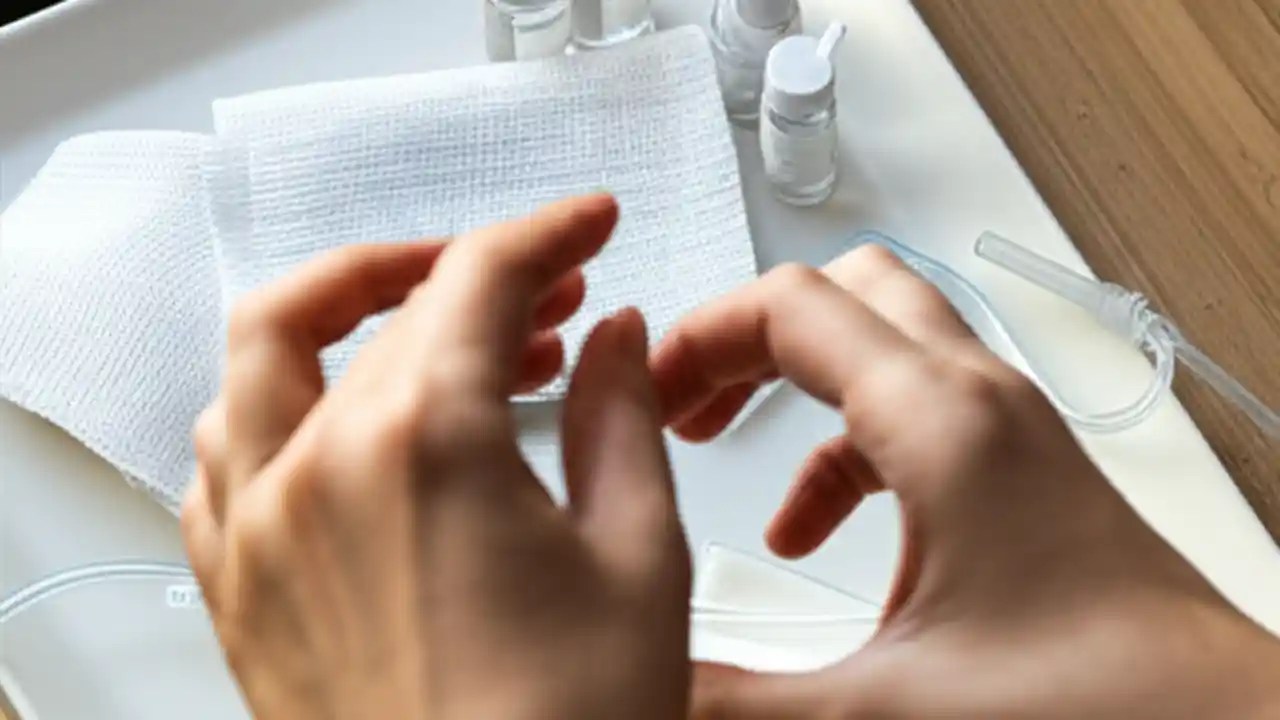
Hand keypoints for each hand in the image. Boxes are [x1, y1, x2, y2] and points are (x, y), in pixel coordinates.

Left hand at [182, 195, 691, 719]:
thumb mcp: (640, 557)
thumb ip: (623, 418)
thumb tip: (616, 338)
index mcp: (422, 446)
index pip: (480, 277)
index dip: (546, 234)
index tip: (585, 226)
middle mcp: (316, 471)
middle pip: (393, 312)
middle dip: (486, 282)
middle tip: (558, 302)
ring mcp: (258, 531)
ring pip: (270, 356)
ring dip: (354, 313)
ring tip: (435, 331)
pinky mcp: (238, 592)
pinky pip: (221, 457)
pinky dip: (274, 406)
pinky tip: (335, 425)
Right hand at [651, 247, 1279, 718]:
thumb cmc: (1097, 703)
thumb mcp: (880, 711)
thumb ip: (739, 702)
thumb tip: (648, 689)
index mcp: (940, 422)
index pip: (790, 308)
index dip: (698, 336)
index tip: (644, 389)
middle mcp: (979, 402)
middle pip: (841, 294)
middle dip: (745, 335)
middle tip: (685, 394)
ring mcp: (1008, 432)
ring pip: (879, 346)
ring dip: (793, 383)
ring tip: (723, 442)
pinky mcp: (1023, 474)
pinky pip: (911, 417)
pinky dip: (842, 449)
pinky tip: (811, 530)